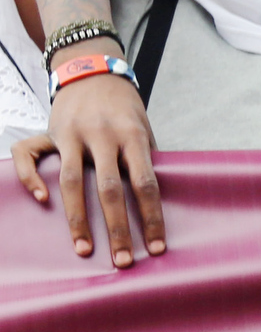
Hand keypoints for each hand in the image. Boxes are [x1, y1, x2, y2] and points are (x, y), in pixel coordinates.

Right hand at [12, 64, 164, 268]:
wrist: (92, 69)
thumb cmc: (124, 109)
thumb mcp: (144, 130)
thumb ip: (147, 162)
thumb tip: (158, 204)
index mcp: (132, 136)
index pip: (145, 184)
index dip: (151, 218)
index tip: (156, 248)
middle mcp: (102, 135)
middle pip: (109, 189)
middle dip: (117, 228)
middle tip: (123, 261)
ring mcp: (73, 133)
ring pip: (73, 181)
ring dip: (79, 219)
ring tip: (84, 249)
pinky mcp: (50, 131)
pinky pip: (30, 154)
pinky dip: (31, 177)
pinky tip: (41, 200)